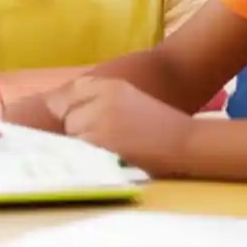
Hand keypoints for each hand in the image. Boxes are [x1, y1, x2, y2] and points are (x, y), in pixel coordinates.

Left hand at [43, 77, 191, 176]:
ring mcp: (101, 120)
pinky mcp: (102, 142)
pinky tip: (107, 160)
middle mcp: (103, 98)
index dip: (67, 111)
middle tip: (102, 141)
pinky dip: (88, 158)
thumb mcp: (129, 99)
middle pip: (68, 117)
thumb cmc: (161, 127)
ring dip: (82, 146)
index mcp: (110, 85)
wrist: (187, 144)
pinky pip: (81, 151)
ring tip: (108, 151)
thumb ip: (97, 99)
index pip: (69, 93)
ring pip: (72, 136)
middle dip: (77, 131)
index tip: (71, 122)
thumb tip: (58, 109)